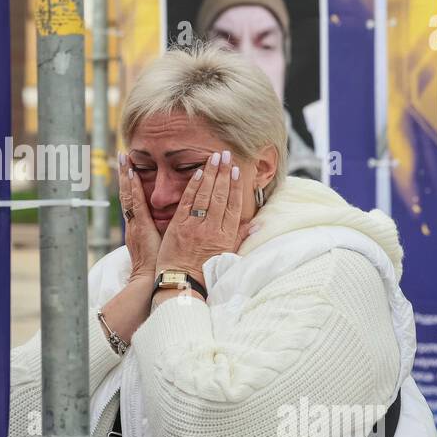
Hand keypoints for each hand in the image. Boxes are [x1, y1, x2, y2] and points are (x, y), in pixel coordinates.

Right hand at [118, 150, 160, 282]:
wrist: (154, 281)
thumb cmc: (164, 266)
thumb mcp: (165, 245)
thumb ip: (171, 231)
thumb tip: (183, 221)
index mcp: (141, 226)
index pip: (136, 199)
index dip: (133, 182)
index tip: (133, 164)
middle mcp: (135, 223)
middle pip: (130, 192)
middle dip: (126, 173)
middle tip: (124, 153)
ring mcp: (136, 224)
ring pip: (130, 194)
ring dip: (127, 175)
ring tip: (124, 156)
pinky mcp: (139, 227)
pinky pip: (135, 203)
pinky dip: (132, 187)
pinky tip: (131, 173)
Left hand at [156, 150, 253, 278]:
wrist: (182, 282)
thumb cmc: (205, 270)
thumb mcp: (228, 254)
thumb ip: (241, 236)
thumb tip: (258, 224)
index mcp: (226, 236)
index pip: (234, 206)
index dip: (236, 186)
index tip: (237, 170)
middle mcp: (212, 229)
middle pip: (221, 196)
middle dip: (224, 173)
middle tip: (226, 154)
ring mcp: (194, 226)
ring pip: (205, 195)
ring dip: (210, 174)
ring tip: (214, 157)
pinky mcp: (178, 226)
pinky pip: (187, 202)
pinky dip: (193, 186)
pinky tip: (198, 172)